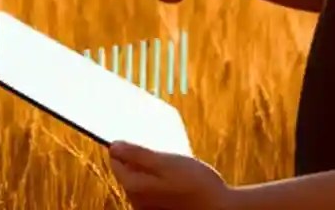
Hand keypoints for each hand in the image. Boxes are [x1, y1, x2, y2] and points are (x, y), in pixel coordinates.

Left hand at [108, 141, 232, 208]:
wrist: (220, 208)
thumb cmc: (196, 183)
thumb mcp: (166, 162)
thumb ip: (137, 154)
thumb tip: (113, 145)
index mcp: (134, 186)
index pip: (115, 160)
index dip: (124, 144)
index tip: (136, 132)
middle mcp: (136, 201)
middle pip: (128, 171)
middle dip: (138, 157)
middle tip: (159, 145)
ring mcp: (148, 208)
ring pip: (141, 181)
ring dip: (150, 168)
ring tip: (171, 159)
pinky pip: (152, 190)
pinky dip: (159, 180)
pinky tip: (176, 175)